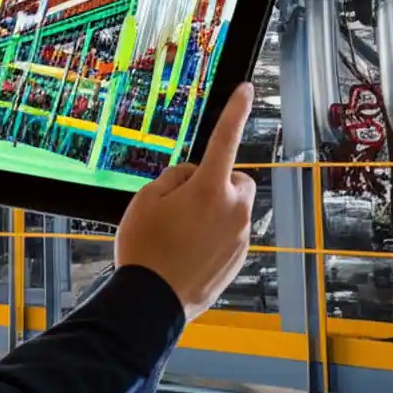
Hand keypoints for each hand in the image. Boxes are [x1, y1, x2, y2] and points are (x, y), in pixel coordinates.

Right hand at [115, 83, 255, 321]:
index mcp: (209, 188)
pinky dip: (214, 235)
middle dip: (216, 182)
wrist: (153, 302)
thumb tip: (191, 177)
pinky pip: (229, 234)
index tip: (246, 89)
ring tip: (181, 233)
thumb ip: (173, 178)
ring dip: (214, 210)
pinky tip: (188, 251)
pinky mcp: (239, 258)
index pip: (225, 138)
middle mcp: (233, 209)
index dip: (235, 110)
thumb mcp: (146, 200)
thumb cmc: (145, 249)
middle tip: (182, 202)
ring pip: (231, 207)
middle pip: (234, 179)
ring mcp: (240, 236)